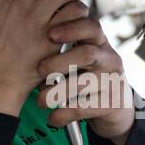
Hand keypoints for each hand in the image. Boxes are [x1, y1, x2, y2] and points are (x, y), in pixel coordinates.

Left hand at [35, 9, 135, 144]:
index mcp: (100, 43)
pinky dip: (62, 114)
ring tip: (41, 101)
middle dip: (59, 62)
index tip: (49, 34)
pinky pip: (82, 108)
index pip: (91, 27)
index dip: (70, 28)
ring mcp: (113, 81)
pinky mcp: (111, 104)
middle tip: (40, 70)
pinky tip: (52, 118)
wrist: (116, 106)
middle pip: (87, 55)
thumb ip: (64, 48)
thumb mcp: (81, 57)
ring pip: (82, 84)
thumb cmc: (90, 76)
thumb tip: (28, 49)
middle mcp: (110, 59)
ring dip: (56, 93)